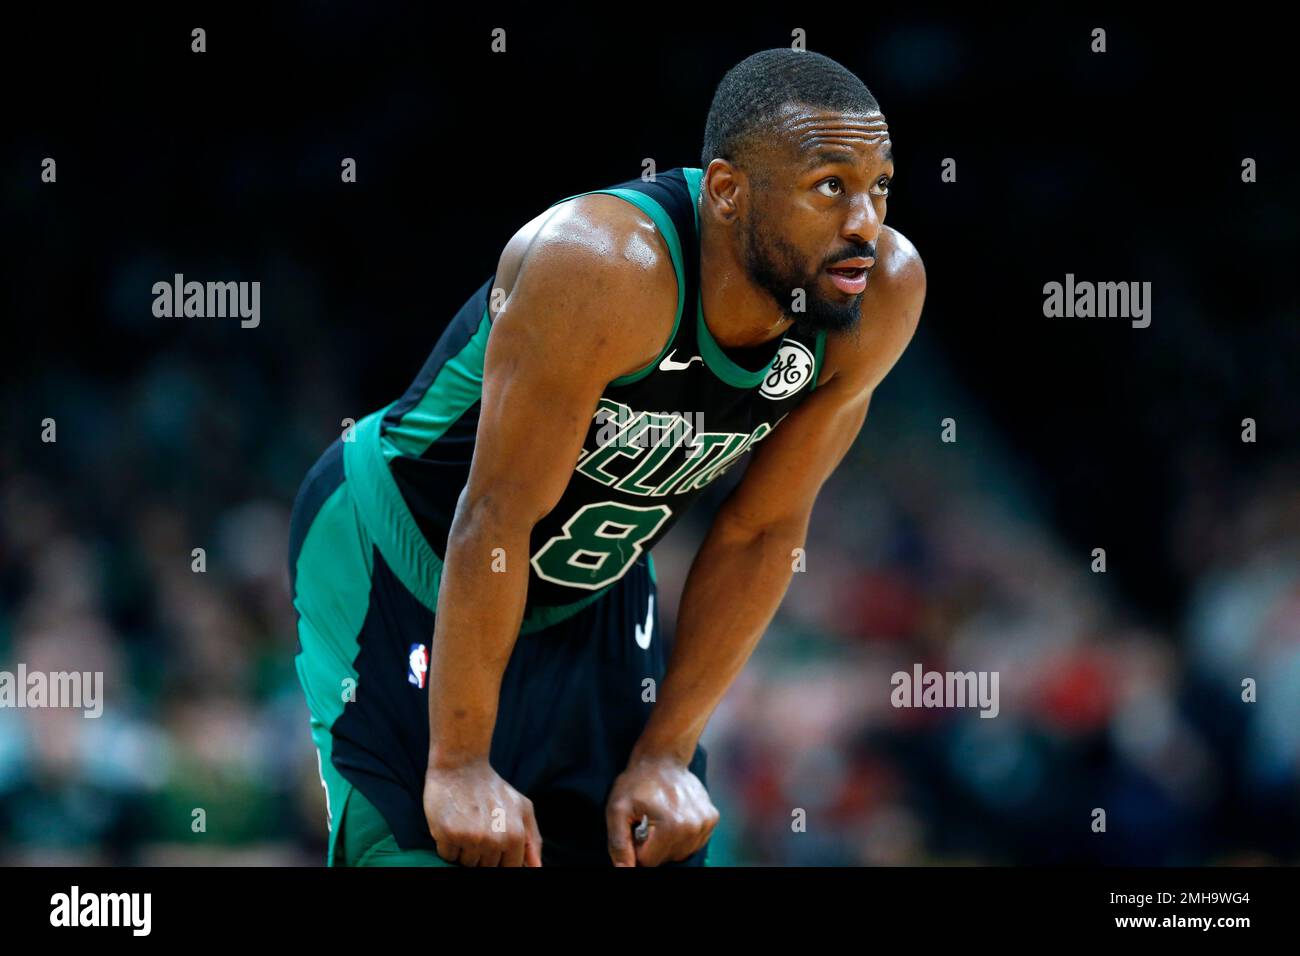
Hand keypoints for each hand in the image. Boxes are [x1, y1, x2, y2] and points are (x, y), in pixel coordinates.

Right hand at [423, 758, 542, 865]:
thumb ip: (533, 841)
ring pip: (466, 864)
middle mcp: (494, 840)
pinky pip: (447, 856)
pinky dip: (448, 845)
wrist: (462, 766)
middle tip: (479, 827)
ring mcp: (471, 838)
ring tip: (467, 823)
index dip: (500, 858)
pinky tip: (454, 823)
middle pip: (486, 868)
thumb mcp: (523, 809)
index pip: (509, 869)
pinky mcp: (448, 834)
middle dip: (482, 852)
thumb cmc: (493, 789)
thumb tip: (537, 870)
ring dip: (465, 849)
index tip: (493, 843)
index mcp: (515, 836)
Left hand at [605, 754, 718, 865]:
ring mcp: (705, 823)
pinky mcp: (712, 819)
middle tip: (647, 822)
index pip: (648, 862)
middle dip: (652, 847)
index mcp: (671, 827)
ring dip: (667, 843)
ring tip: (660, 820)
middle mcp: (693, 827)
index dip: (637, 848)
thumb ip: (618, 844)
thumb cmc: (637, 782)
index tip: (636, 828)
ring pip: (680, 854)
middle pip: (666, 859)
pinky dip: (682, 837)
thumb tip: (624, 870)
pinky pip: (693, 843)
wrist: (663, 757)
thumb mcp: (617, 811)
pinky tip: (674, 818)